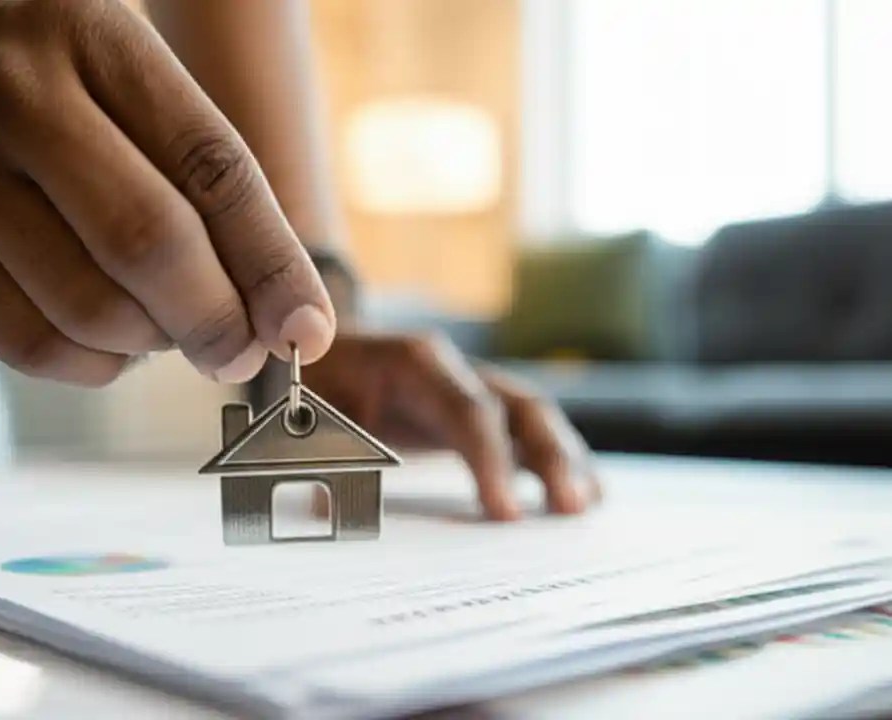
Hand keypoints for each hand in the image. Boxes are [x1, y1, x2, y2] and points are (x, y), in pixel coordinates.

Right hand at [0, 0, 334, 384]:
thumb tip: (278, 308)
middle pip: (148, 245)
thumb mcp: (124, 67)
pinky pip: (23, 344)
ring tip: (165, 325)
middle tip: (240, 352)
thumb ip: (200, 169)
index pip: (213, 168)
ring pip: (87, 310)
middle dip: (217, 322)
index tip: (306, 330)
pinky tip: (108, 339)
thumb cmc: (36, 67)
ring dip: (153, 344)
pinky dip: (91, 365)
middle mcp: (15, 99)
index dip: (274, 266)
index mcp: (93, 39)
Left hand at [304, 334, 602, 519]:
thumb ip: (325, 450)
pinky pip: (525, 431)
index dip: (491, 458)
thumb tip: (331, 508)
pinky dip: (556, 460)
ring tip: (586, 507)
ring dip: (564, 459)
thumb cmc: (312, 383)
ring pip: (531, 416)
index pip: (467, 409)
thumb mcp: (305, 411)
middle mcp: (454, 369)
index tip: (506, 510)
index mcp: (413, 362)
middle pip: (516, 406)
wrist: (318, 347)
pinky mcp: (477, 410)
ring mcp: (471, 386)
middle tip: (568, 509)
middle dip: (548, 457)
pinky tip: (585, 494)